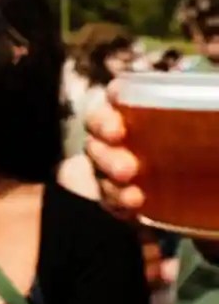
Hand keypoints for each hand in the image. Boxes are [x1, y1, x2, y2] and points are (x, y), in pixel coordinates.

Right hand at [86, 83, 218, 258]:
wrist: (217, 187)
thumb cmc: (212, 142)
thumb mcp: (214, 116)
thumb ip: (216, 106)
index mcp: (147, 106)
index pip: (120, 95)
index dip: (113, 102)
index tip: (120, 123)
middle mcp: (125, 130)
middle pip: (97, 131)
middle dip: (105, 150)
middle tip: (127, 169)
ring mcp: (117, 161)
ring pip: (96, 166)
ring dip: (109, 180)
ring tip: (133, 194)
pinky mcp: (122, 192)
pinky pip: (107, 196)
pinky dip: (116, 202)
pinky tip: (133, 209)